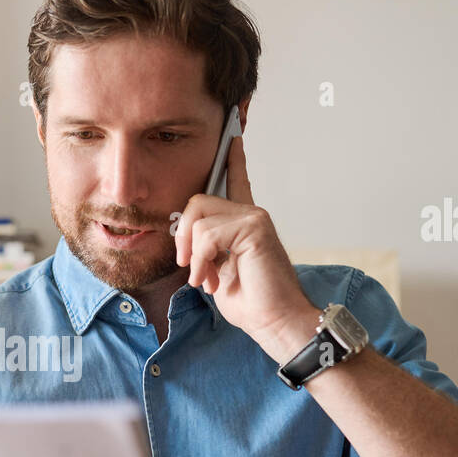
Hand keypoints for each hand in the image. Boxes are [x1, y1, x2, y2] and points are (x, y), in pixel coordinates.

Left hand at [174, 131, 318, 362]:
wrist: (275, 322)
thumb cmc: (251, 303)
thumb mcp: (216, 271)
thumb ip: (204, 249)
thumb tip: (185, 240)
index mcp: (244, 225)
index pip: (237, 182)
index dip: (232, 159)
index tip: (233, 134)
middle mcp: (251, 215)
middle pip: (197, 202)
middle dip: (183, 236)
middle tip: (189, 266)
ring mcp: (255, 218)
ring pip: (199, 219)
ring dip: (193, 256)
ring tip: (205, 279)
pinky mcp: (255, 227)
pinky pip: (208, 234)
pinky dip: (202, 260)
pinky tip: (211, 279)